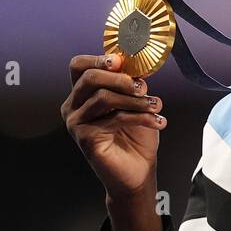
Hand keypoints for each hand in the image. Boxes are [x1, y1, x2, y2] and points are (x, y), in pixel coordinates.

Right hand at [61, 52, 165, 199]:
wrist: (138, 171)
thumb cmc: (135, 137)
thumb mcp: (136, 102)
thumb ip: (131, 82)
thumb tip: (135, 64)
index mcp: (82, 93)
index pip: (79, 66)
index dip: (98, 59)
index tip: (120, 61)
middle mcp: (73, 106)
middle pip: (89, 78)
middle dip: (119, 78)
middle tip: (142, 86)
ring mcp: (76, 123)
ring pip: (103, 97)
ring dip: (135, 100)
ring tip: (156, 106)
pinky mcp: (85, 138)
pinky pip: (114, 118)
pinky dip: (140, 117)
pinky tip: (156, 121)